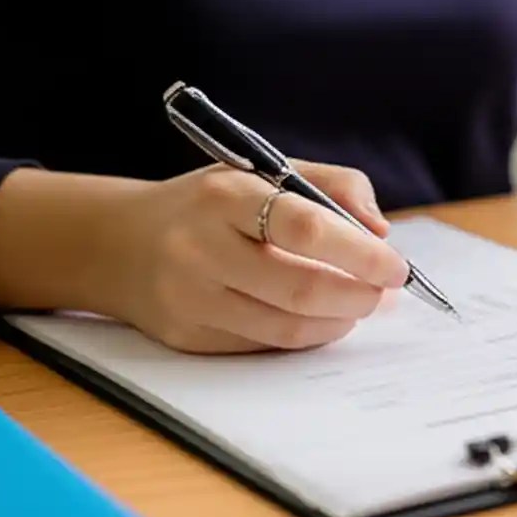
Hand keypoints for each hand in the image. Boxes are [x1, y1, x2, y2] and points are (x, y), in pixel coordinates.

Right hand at [102, 161, 407, 352]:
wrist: (119, 243)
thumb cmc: (211, 204)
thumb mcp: (266, 171)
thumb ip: (335, 186)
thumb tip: (379, 232)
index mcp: (224, 195)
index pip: (305, 227)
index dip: (360, 253)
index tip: (397, 266)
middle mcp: (200, 247)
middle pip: (300, 289)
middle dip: (359, 296)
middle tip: (385, 292)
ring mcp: (190, 297)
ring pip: (287, 327)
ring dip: (339, 322)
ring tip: (361, 305)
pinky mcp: (188, 336)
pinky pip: (265, 345)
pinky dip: (306, 335)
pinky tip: (323, 319)